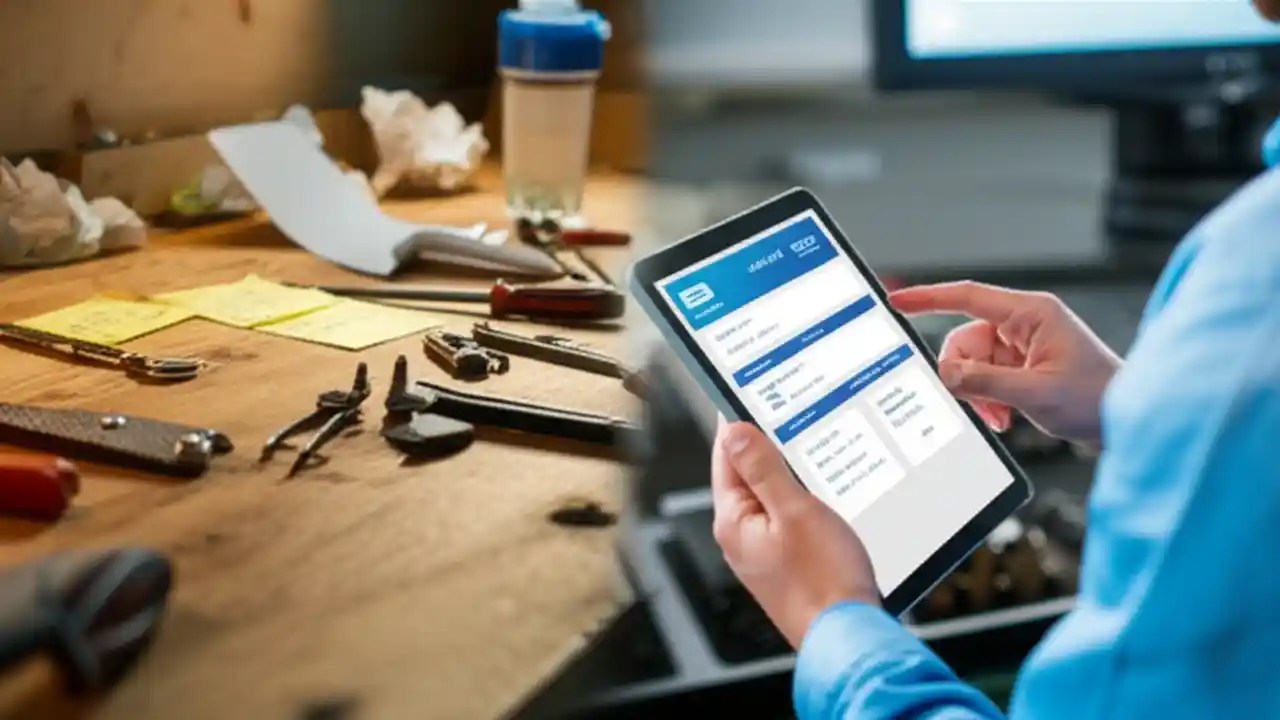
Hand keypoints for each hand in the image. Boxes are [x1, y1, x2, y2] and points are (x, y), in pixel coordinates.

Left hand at [711, 420, 879, 648]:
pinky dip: (801, 499)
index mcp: (734, 522)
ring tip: (811, 448)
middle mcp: (741, 537)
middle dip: (768, 447)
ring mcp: (763, 552)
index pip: (726, 458)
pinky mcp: (786, 562)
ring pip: (771, 497)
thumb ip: (763, 469)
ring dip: (788, 474)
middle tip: (789, 415)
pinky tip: (823, 491)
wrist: (848, 634)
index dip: (739, 425)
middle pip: (748, 476)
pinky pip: (787, 518)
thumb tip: (734, 432)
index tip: (751, 396)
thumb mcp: (794, 510)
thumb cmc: (824, 582)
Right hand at [890, 281, 1120, 448]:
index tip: (898, 301)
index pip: (968, 296)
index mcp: (1032, 314)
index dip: (929, 297)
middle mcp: (1025, 324)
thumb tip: (947, 372)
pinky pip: (984, 377)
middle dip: (964, 374)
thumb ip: (985, 382)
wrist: (1125, 422)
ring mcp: (1022, 345)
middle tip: (980, 403)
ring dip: (979, 393)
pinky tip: (1006, 415)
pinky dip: (988, 399)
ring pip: (971, 363)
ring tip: (1001, 415)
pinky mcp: (1021, 365)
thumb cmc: (1098, 399)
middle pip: (964, 340)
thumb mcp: (1036, 393)